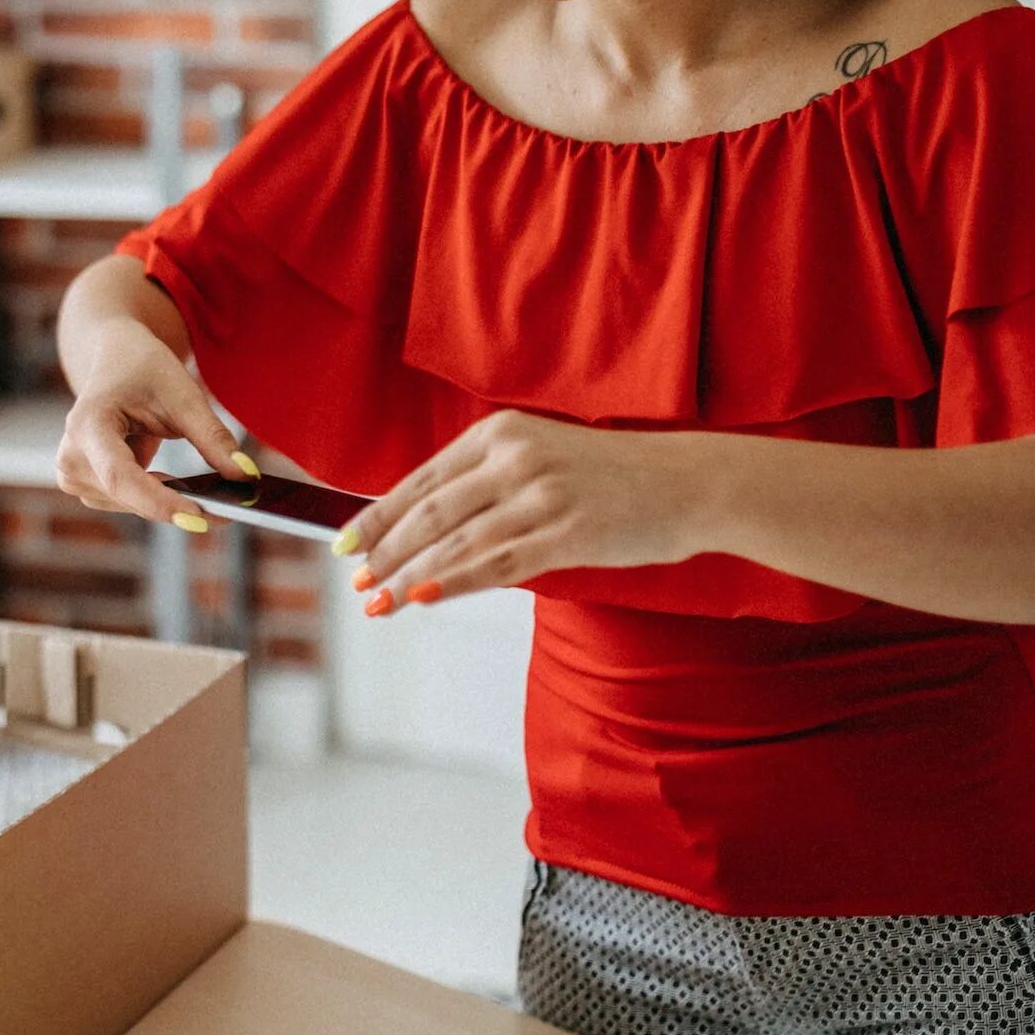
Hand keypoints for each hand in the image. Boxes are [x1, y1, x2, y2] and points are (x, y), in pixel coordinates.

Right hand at [55, 324, 252, 530]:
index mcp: (87, 424)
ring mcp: (72, 475)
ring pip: (131, 505)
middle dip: (178, 505)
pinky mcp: (84, 485)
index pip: (120, 476)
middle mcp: (70, 456)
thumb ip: (213, 438)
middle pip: (129, 496)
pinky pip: (128, 502)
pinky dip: (156, 497)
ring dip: (167, 500)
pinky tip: (176, 485)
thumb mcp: (183, 395)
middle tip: (231, 511)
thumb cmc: (143, 369)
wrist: (114, 358)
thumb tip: (245, 478)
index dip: (158, 501)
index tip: (200, 517)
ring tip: (205, 493)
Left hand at [342, 411, 713, 614]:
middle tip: (356, 581)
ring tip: (378, 601)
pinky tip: (423, 598)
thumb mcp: (540, 456)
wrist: (689, 482)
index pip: (422, 480)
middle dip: (385, 551)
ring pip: (456, 543)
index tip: (345, 544)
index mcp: (501, 433)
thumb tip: (424, 527)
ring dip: (410, 576)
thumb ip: (486, 481)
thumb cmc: (611, 476)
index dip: (378, 516)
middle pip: (430, 513)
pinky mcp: (569, 535)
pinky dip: (454, 583)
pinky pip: (498, 565)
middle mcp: (517, 459)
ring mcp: (543, 496)